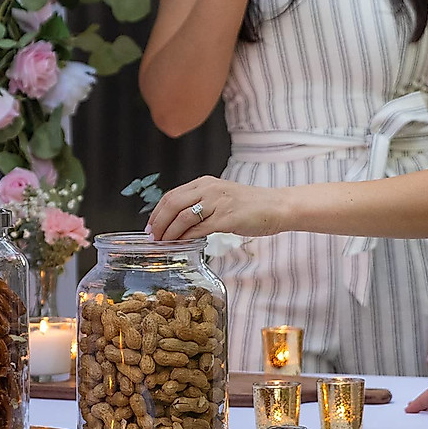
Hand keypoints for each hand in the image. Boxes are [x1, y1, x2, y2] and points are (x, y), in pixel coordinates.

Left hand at [148, 175, 285, 240]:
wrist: (277, 206)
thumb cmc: (250, 205)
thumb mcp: (221, 197)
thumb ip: (201, 204)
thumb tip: (178, 222)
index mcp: (205, 182)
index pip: (171, 195)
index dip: (157, 213)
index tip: (150, 227)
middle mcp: (209, 189)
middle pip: (172, 204)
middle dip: (158, 223)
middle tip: (153, 239)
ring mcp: (218, 202)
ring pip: (183, 217)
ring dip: (169, 234)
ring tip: (164, 245)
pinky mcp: (227, 218)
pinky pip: (199, 229)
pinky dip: (186, 239)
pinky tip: (182, 245)